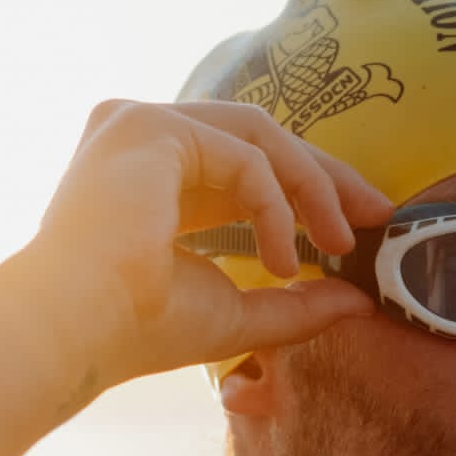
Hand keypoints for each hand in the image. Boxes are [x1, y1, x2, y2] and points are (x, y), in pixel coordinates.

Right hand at [22, 100, 393, 385]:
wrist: (77, 331)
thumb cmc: (137, 329)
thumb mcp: (238, 313)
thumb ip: (297, 303)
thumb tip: (360, 302)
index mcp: (156, 178)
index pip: (246, 164)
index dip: (308, 189)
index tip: (358, 226)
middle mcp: (144, 140)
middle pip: (259, 136)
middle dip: (325, 176)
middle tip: (378, 214)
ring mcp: (141, 125)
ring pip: (259, 136)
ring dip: (312, 186)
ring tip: (339, 243)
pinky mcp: (149, 127)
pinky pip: (243, 156)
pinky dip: (275, 207)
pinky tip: (281, 262)